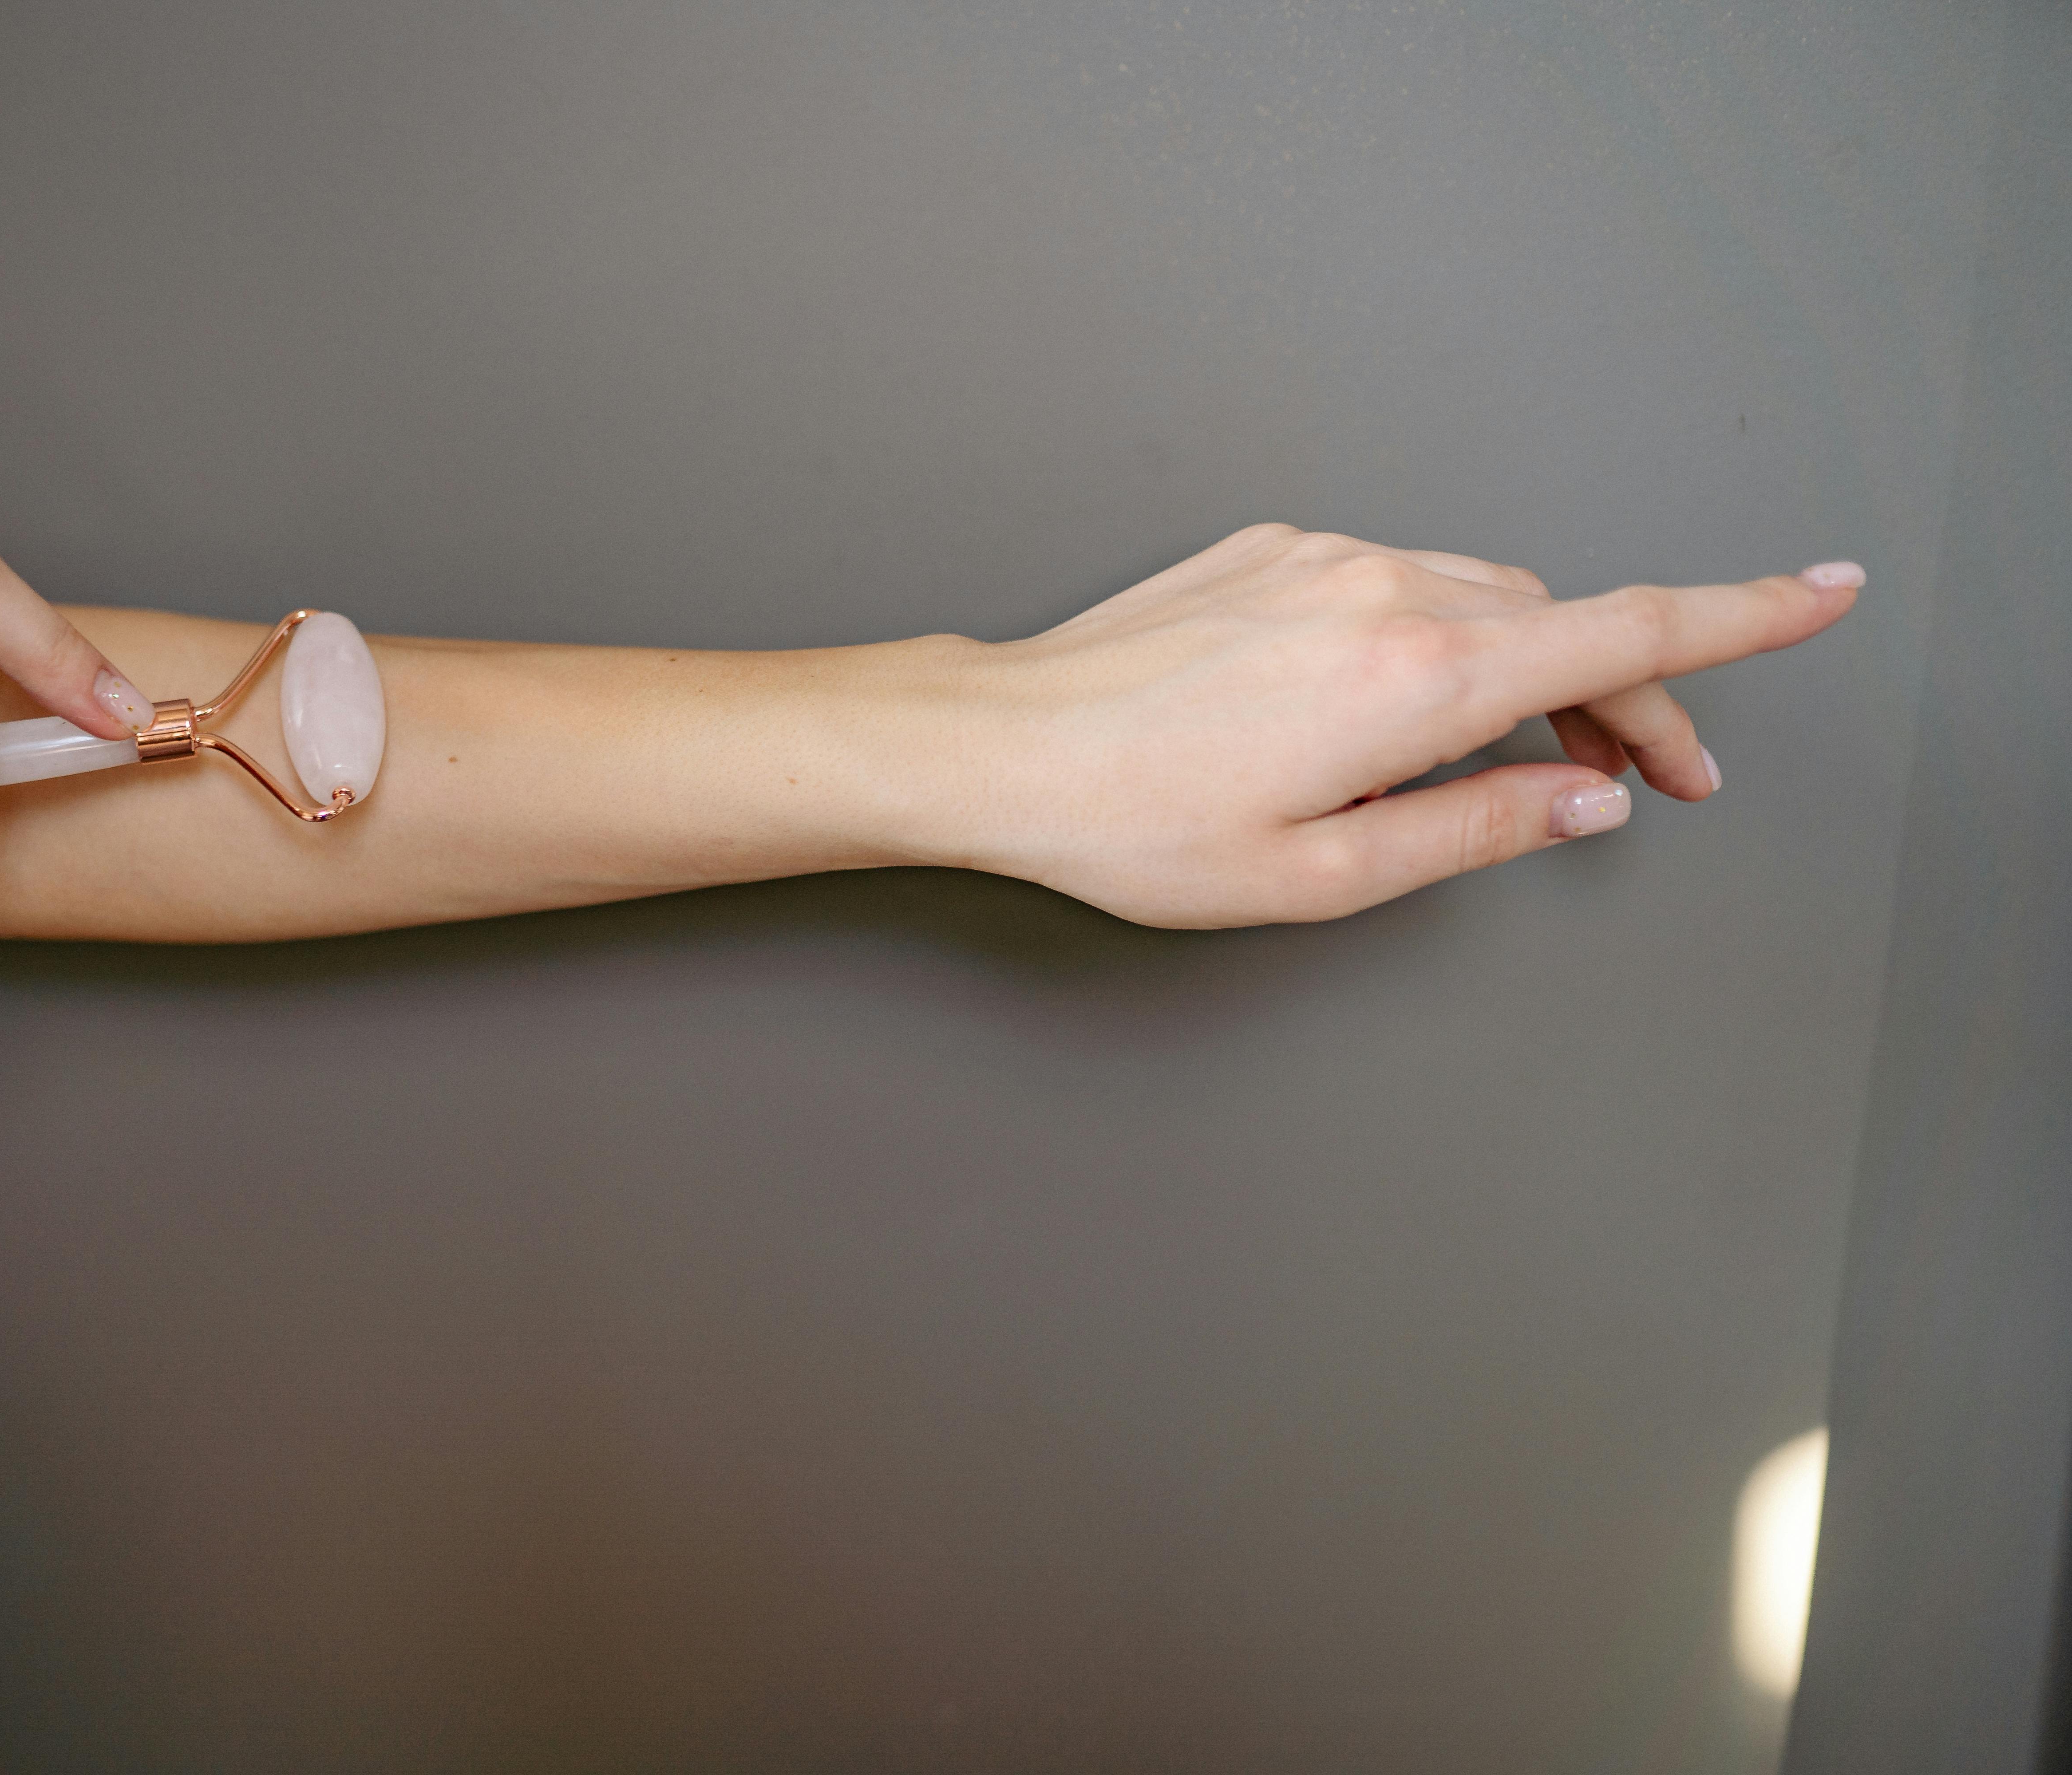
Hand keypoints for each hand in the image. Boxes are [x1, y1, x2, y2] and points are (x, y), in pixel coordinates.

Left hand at [955, 524, 1860, 924]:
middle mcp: (1385, 589)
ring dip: (1529, 668)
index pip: (1629, 630)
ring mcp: (1325, 555)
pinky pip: (1397, 580)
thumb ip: (1480, 829)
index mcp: (1417, 677)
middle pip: (1564, 624)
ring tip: (1517, 759)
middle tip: (1639, 784)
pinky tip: (1390, 706)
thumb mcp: (1327, 876)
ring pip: (1485, 598)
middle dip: (1624, 701)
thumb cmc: (1140, 826)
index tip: (1828, 591)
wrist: (1003, 746)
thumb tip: (1587, 800)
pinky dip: (1436, 635)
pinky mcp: (1274, 548)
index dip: (1748, 615)